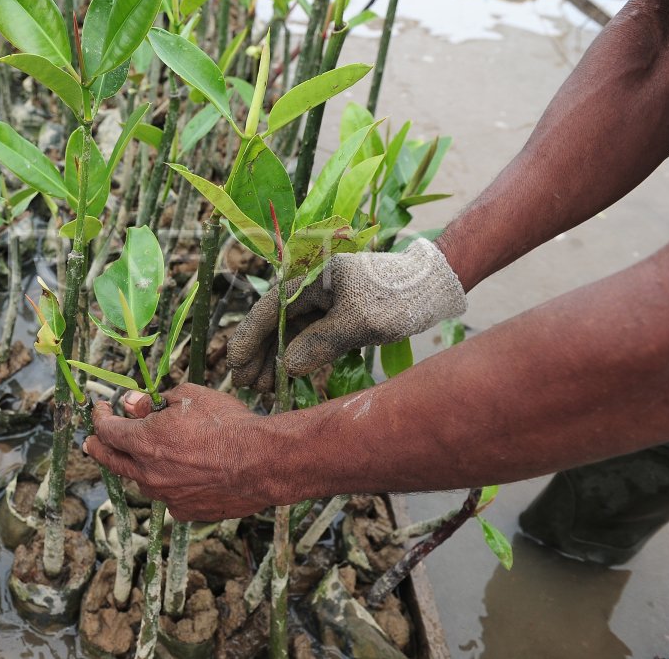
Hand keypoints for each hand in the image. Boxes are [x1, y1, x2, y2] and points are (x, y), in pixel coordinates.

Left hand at [83, 384, 280, 520]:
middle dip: (98, 447)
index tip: (101, 408)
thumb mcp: (188, 396)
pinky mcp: (186, 511)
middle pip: (111, 461)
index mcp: (143, 442)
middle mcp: (148, 473)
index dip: (100, 417)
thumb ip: (153, 402)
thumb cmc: (227, 423)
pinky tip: (182, 474)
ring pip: (141, 480)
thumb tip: (132, 404)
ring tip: (145, 454)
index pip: (107, 430)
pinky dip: (169, 484)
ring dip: (138, 465)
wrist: (263, 461)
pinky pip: (169, 496)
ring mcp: (166, 496)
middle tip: (91, 441)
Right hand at [228, 239, 466, 391]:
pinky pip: (309, 337)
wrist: (434, 286)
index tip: (234, 365)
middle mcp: (312, 289)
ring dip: (277, 359)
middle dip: (260, 355)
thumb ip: (322, 343)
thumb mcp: (360, 322)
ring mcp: (325, 302)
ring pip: (291, 333)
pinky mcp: (338, 315)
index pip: (268, 310)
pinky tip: (289, 377)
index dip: (248, 339)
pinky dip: (298, 357)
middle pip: (275, 323)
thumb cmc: (398, 297)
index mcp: (311, 280)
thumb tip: (289, 366)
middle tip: (247, 387)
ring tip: (265, 388)